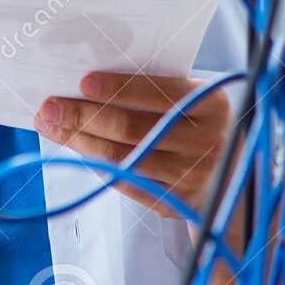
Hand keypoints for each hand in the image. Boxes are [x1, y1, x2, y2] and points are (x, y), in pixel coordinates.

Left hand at [34, 71, 229, 219]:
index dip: (118, 88)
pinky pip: (128, 183)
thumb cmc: (199, 125)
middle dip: (83, 116)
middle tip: (49, 108)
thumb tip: (90, 83)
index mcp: (211, 104)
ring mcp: (192, 175)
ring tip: (51, 127)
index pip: (158, 92)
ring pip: (123, 158)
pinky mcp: (176, 201)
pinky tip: (76, 151)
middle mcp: (206, 140)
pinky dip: (98, 166)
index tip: (82, 82)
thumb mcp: (195, 101)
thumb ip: (158, 90)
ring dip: (80, 143)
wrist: (236, 179)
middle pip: (131, 128)